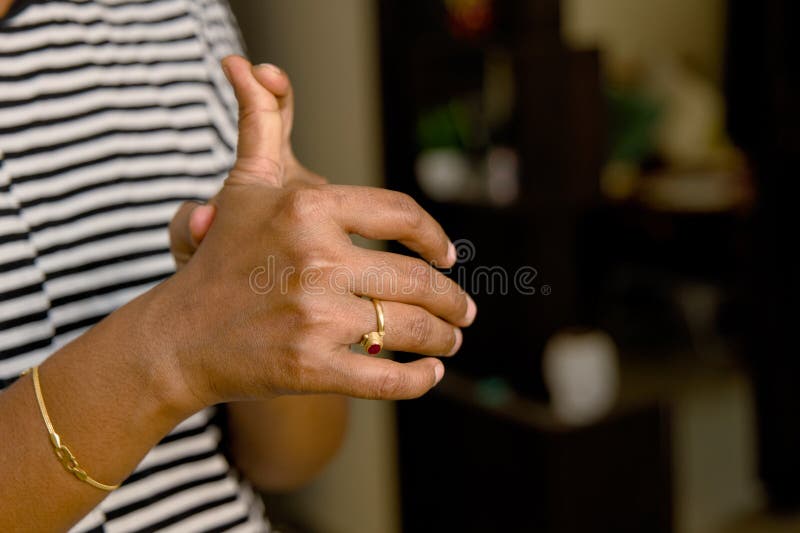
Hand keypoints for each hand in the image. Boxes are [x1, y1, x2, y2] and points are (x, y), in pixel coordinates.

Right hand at [158, 56, 475, 409]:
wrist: (178, 336)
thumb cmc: (221, 256)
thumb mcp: (245, 184)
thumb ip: (261, 124)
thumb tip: (252, 66)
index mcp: (309, 210)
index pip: (401, 215)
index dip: (434, 237)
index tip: (448, 255)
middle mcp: (316, 260)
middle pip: (417, 278)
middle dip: (452, 300)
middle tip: (464, 311)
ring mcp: (314, 317)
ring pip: (411, 327)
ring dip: (444, 336)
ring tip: (452, 340)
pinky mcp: (309, 368)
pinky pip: (385, 378)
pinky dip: (417, 379)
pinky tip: (430, 373)